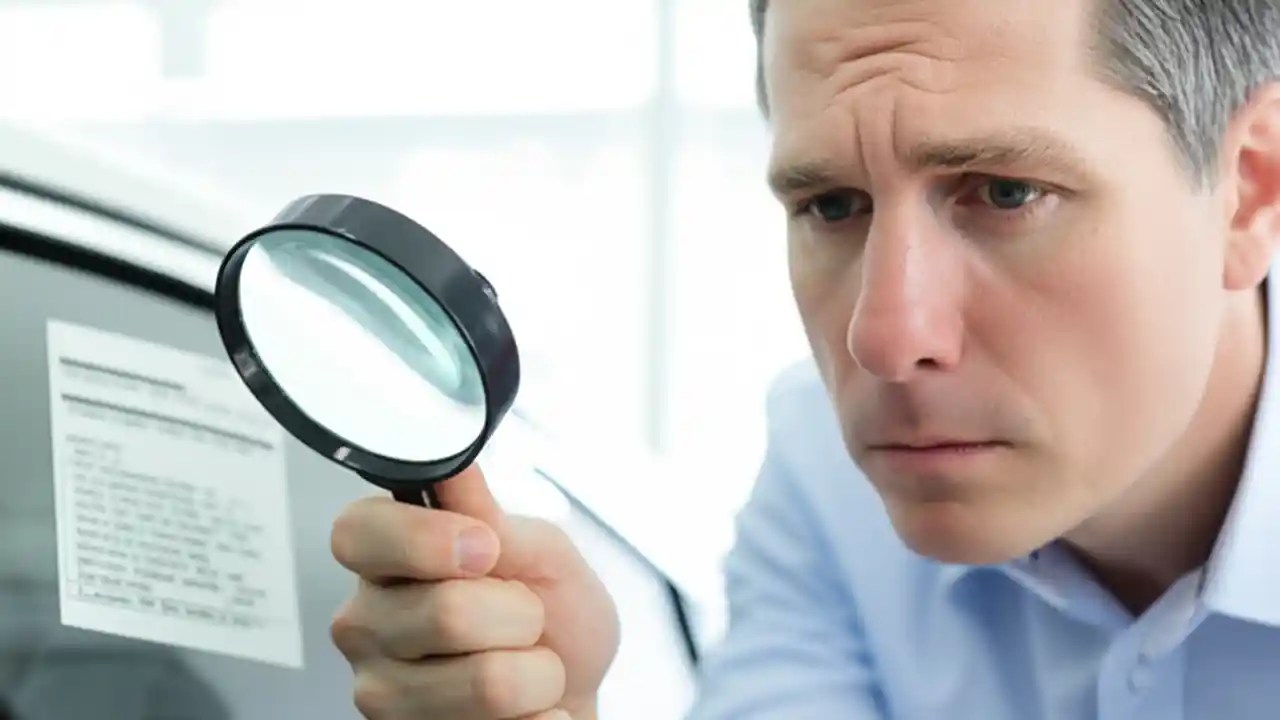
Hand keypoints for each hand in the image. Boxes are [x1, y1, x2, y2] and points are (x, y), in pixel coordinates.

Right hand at [329, 464, 619, 718]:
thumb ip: (488, 514)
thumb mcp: (536, 548)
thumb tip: (453, 463)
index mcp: (384, 557)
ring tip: (528, 664)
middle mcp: (367, 624)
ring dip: (539, 673)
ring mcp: (382, 694)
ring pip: (485, 682)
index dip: (426, 539)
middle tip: (524, 615)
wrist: (573, 686)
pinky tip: (528, 708)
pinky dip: (542, 716)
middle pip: (446, 612)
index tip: (485, 548)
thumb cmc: (551, 612)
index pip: (357, 533)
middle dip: (521, 613)